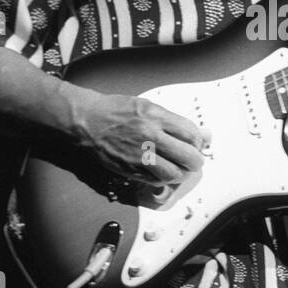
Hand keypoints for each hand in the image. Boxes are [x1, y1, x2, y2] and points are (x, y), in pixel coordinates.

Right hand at [72, 91, 209, 196]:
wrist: (88, 121)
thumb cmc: (115, 111)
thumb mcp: (148, 106)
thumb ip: (173, 121)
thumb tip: (199, 133)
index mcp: (156, 117)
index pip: (191, 134)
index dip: (199, 142)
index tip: (197, 144)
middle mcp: (150, 136)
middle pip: (187, 156)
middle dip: (195, 161)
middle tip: (194, 161)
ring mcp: (140, 155)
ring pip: (174, 173)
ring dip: (181, 174)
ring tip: (180, 170)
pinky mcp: (130, 169)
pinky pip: (155, 180)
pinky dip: (163, 179)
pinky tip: (162, 172)